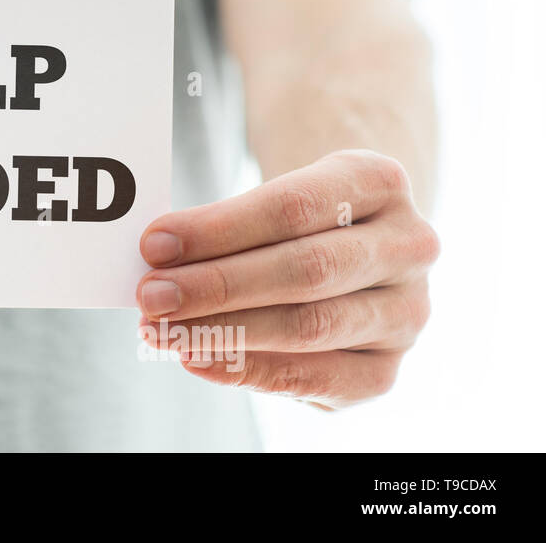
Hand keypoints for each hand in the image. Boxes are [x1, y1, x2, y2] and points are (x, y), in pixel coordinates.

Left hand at [136, 149, 438, 409]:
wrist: (350, 249)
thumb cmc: (293, 221)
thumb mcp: (270, 200)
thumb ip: (224, 226)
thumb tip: (155, 257)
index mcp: (380, 180)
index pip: (292, 206)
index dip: (218, 229)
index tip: (154, 245)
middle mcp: (409, 245)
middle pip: (306, 269)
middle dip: (216, 286)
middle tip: (150, 296)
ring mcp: (407, 311)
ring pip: (311, 325)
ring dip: (224, 331)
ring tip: (160, 330)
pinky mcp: (387, 369)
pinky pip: (316, 378)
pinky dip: (248, 370)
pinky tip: (195, 358)